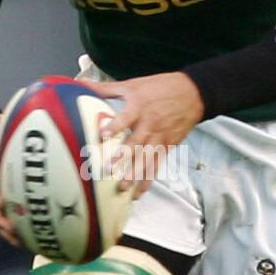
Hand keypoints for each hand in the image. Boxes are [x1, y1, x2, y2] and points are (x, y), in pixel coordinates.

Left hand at [77, 71, 204, 197]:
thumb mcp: (133, 84)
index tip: (103, 135)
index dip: (114, 126)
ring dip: (135, 174)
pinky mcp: (168, 146)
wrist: (193, 94)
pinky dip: (149, 179)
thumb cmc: (161, 87)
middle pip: (135, 143)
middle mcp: (149, 124)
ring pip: (146, 158)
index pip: (125, 118)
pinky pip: (157, 165)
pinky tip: (140, 191)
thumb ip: (107, 88)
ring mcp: (160, 137)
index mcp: (139, 107)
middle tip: (109, 170)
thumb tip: (82, 83)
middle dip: (122, 158)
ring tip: (124, 187)